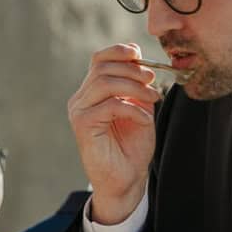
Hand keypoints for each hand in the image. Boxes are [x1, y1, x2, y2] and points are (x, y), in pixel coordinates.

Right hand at [67, 43, 161, 224]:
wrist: (126, 180)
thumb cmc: (132, 148)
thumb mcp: (140, 110)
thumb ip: (138, 88)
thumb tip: (142, 63)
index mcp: (92, 92)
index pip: (99, 59)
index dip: (119, 51)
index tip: (140, 55)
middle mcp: (81, 99)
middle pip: (102, 67)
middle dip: (132, 69)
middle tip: (152, 79)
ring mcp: (79, 111)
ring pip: (104, 82)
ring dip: (134, 87)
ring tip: (153, 97)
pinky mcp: (83, 125)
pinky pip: (109, 105)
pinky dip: (131, 108)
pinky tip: (143, 119)